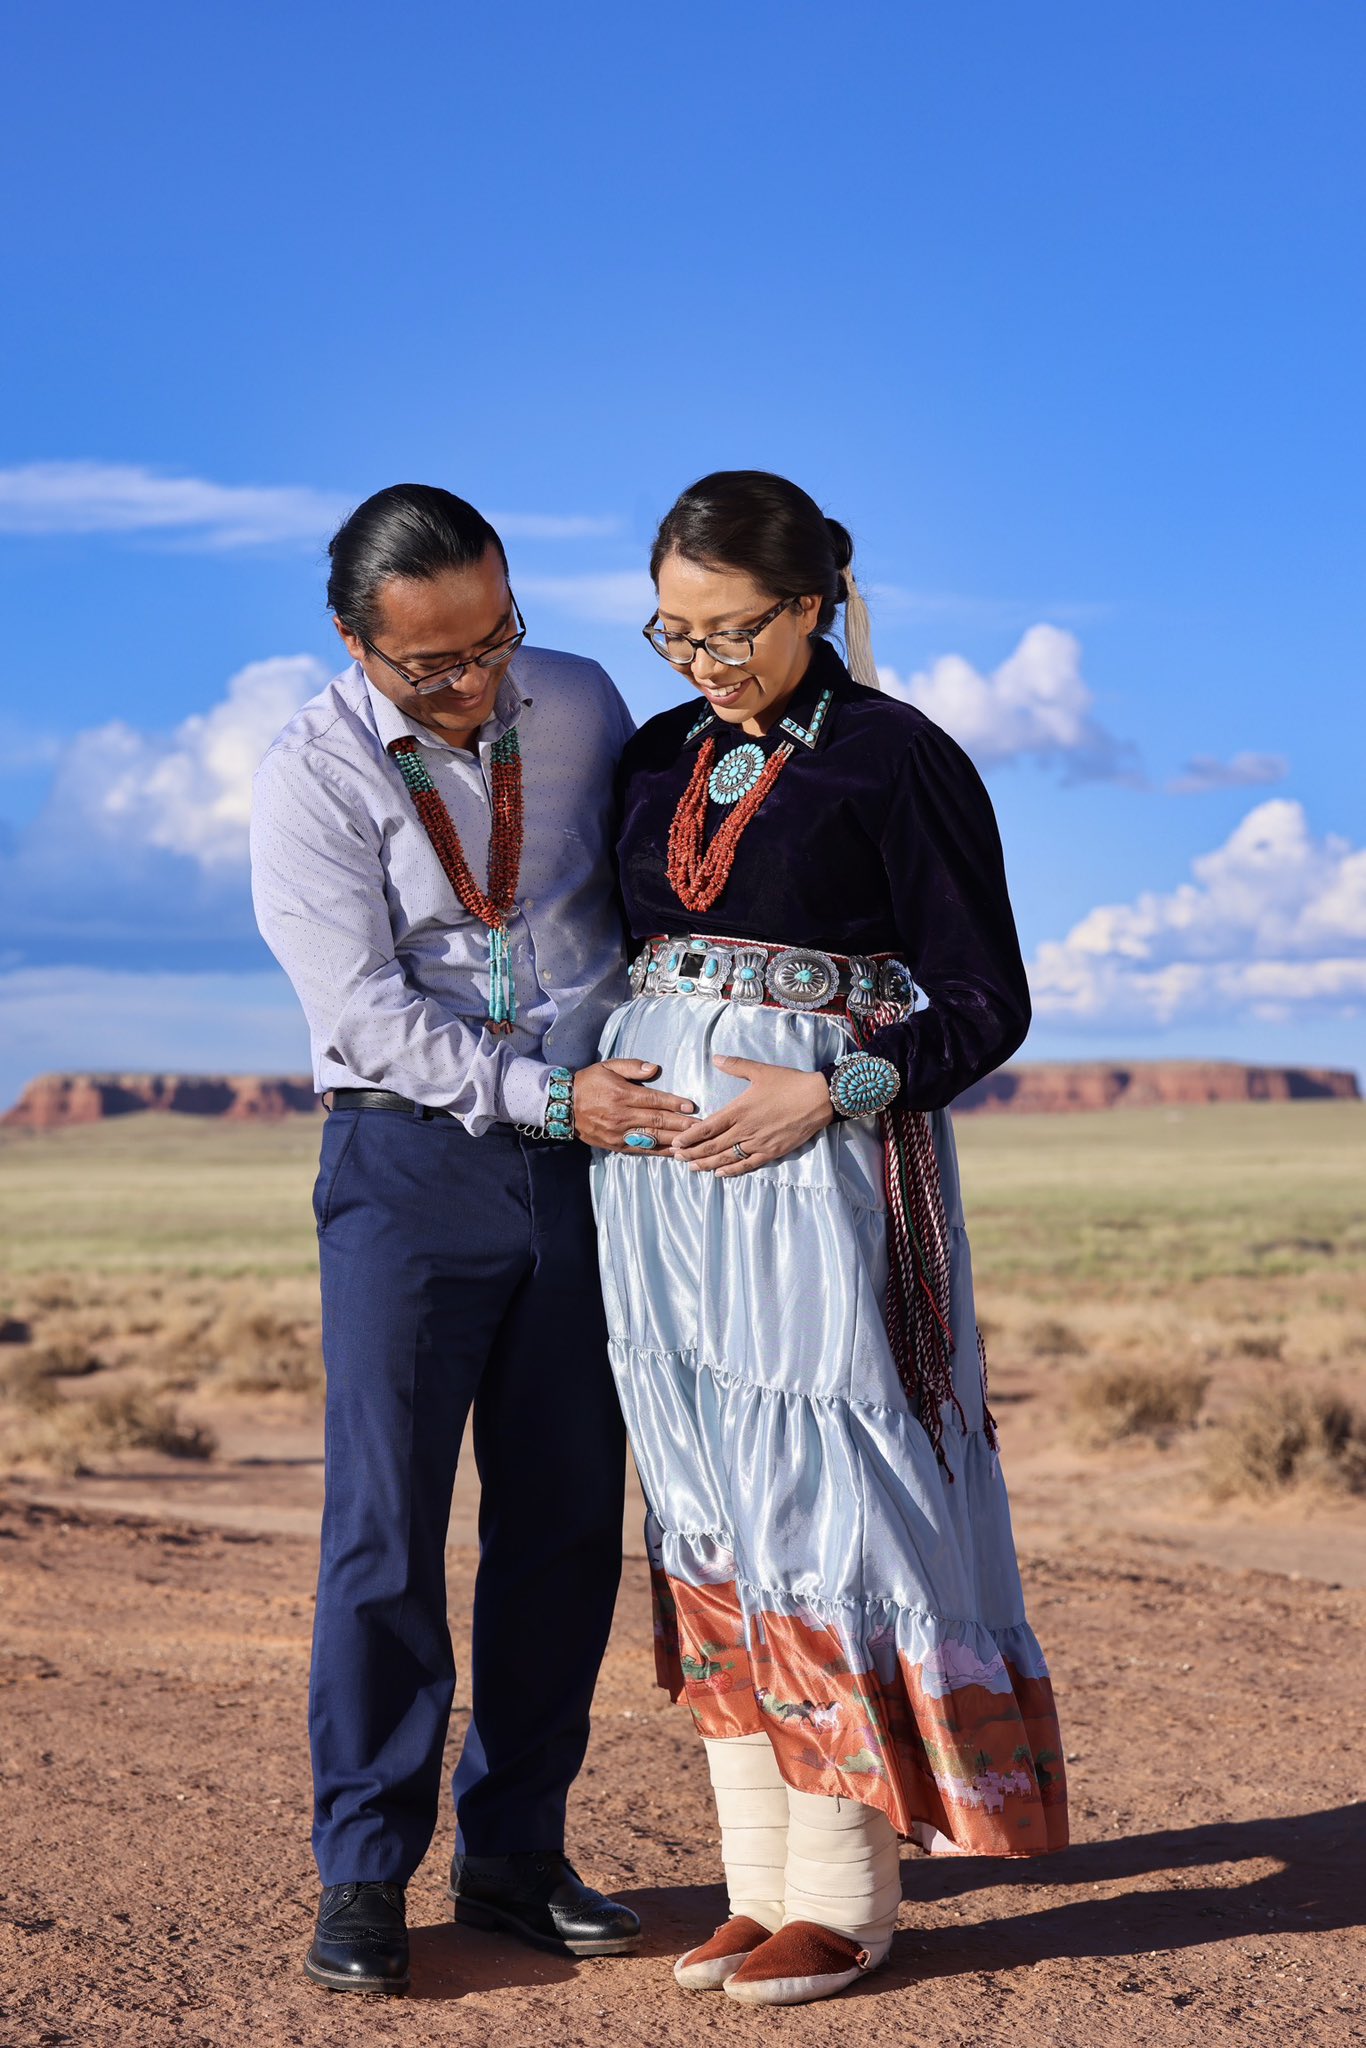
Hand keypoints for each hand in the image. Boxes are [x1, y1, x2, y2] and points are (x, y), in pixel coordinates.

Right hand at [573, 1059, 696, 1154]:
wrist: (564, 1106)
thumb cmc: (590, 1082)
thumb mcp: (608, 1066)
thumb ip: (632, 1067)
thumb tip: (655, 1069)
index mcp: (622, 1094)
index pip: (654, 1100)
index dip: (674, 1103)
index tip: (691, 1106)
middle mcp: (622, 1115)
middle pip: (657, 1120)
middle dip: (681, 1124)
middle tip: (702, 1126)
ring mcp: (619, 1133)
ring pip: (652, 1137)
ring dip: (674, 1140)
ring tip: (694, 1141)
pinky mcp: (616, 1145)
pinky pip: (642, 1150)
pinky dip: (659, 1152)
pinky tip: (674, 1152)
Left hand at [671, 1057, 833, 1176]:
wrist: (818, 1098)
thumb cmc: (789, 1082)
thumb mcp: (760, 1070)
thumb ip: (735, 1065)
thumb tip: (715, 1058)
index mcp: (739, 1110)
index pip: (708, 1127)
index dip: (690, 1137)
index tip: (676, 1142)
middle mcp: (745, 1129)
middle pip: (713, 1146)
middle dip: (693, 1153)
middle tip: (677, 1157)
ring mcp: (758, 1143)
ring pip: (727, 1158)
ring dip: (707, 1164)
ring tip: (692, 1168)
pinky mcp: (772, 1152)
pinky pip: (748, 1164)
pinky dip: (732, 1171)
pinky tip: (720, 1174)